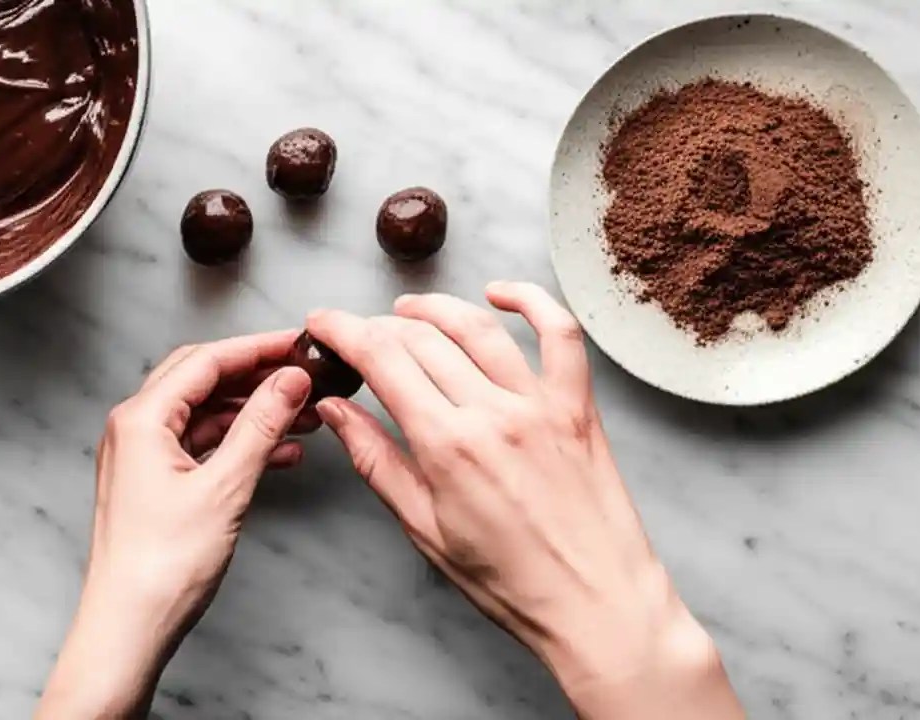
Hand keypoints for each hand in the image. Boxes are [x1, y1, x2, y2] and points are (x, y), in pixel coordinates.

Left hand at [37, 331, 314, 719]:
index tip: (299, 345)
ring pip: (207, 414)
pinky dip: (240, 444)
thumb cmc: (160, 568)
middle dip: (257, 375)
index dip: (258, 348)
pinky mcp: (155, 483)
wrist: (128, 627)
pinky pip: (203, 447)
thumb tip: (290, 382)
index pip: (207, 360)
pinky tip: (280, 453)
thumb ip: (260, 425)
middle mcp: (135, 429)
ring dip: (254, 412)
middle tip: (303, 374)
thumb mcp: (224, 487)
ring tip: (304, 415)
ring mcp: (143, 457)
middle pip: (204, 379)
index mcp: (141, 419)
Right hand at [308, 283, 742, 719]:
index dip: (343, 330)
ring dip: (434, 308)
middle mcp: (493, 412)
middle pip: (422, 339)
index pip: (382, 360)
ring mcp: (541, 404)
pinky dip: (531, 301)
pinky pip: (560, 334)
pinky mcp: (578, 406)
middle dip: (378, 325)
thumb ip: (376, 461)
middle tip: (357, 333)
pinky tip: (499, 294)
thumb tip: (334, 411)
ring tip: (407, 310)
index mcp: (447, 445)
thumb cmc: (510, 582)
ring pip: (478, 327)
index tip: (322, 323)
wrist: (597, 606)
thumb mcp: (424, 529)